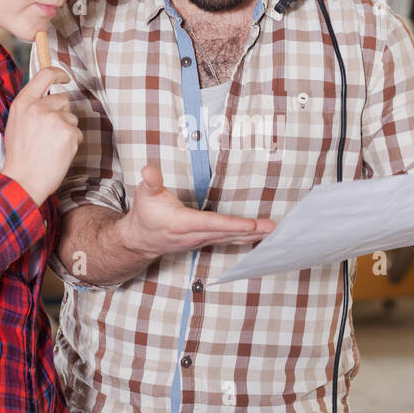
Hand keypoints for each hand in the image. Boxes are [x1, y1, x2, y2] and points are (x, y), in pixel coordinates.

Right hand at [3, 66, 81, 204]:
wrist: (23, 181)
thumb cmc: (20, 157)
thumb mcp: (16, 124)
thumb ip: (31, 108)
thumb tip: (49, 97)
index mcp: (23, 103)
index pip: (44, 75)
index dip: (58, 73)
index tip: (65, 77)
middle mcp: (38, 107)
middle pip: (64, 99)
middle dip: (62, 114)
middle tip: (48, 135)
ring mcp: (54, 119)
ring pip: (72, 118)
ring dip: (67, 130)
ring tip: (50, 146)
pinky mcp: (68, 133)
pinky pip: (78, 133)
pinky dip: (72, 144)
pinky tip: (58, 153)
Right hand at [116, 164, 274, 259]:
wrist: (140, 240)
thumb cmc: (145, 215)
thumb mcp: (145, 195)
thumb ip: (151, 182)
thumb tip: (148, 171)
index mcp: (182, 224)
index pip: (211, 224)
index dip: (232, 225)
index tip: (251, 224)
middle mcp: (194, 236)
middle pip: (227, 233)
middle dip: (251, 231)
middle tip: (272, 227)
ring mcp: (201, 241)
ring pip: (230, 239)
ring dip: (252, 236)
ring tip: (272, 231)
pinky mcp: (204, 241)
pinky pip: (228, 241)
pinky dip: (244, 239)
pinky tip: (258, 237)